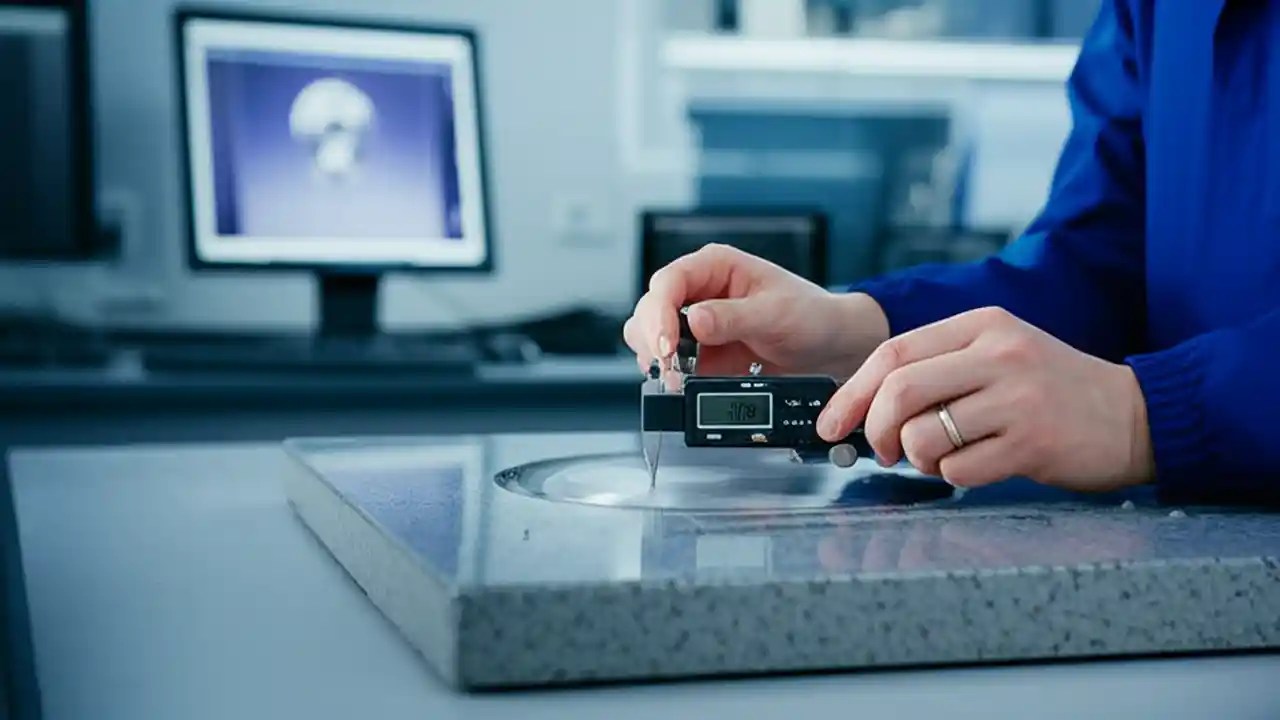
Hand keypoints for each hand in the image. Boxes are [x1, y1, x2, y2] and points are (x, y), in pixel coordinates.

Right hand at [623, 244, 889, 378]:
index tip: (667, 345)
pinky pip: (670, 362)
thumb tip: (695, 320)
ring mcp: (695, 322)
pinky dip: (670, 374)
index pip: (669, 282)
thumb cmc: (808, 315)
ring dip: (657, 359)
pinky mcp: (699, 351)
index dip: (659, 313)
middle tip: (671, 369)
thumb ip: (733, 318)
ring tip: (677, 379)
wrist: (827, 346)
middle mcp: (699, 290)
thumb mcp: (775, 314)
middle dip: (654, 340)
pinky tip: (684, 384)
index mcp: (715, 266)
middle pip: (650, 309)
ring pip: (651, 335)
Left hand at [816, 306, 1154, 491]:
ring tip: (939, 457)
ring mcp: (1017, 397)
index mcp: (983, 324)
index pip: (893, 353)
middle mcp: (998, 354)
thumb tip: (864, 404)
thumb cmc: (1053, 390)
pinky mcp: (1032, 442)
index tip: (830, 424)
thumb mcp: (1000, 353)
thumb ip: (940, 367)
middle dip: (874, 429)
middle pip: (899, 390)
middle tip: (880, 449)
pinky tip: (973, 467)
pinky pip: (958, 468)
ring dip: (914, 457)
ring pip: (923, 434)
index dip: (850, 393)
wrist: (1136, 414)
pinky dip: (951, 476)